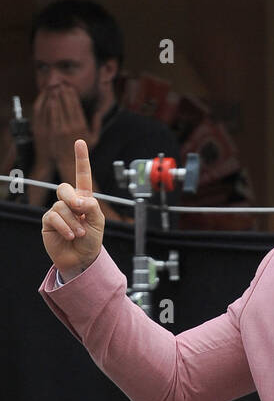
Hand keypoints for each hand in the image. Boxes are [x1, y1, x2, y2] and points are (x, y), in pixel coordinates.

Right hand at [41, 138, 104, 276]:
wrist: (81, 259)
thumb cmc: (91, 240)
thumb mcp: (99, 222)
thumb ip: (92, 207)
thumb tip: (78, 200)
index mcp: (84, 199)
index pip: (82, 176)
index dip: (81, 159)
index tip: (80, 142)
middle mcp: (69, 202)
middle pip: (65, 188)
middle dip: (72, 199)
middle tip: (80, 211)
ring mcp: (57, 211)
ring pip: (61, 206)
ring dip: (73, 222)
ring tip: (79, 233)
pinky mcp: (48, 221)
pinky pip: (54, 217)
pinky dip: (64, 227)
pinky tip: (70, 236)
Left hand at [47, 86, 92, 174]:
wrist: (69, 163)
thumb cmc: (81, 152)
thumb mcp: (94, 139)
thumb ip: (97, 125)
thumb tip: (98, 112)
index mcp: (82, 126)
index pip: (76, 105)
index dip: (72, 94)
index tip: (69, 86)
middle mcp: (73, 126)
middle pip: (67, 103)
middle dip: (63, 91)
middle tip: (60, 83)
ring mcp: (62, 128)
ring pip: (59, 106)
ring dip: (56, 95)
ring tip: (54, 87)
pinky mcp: (54, 131)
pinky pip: (52, 114)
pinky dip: (51, 104)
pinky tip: (50, 98)